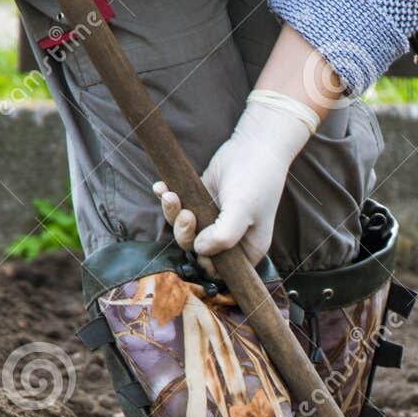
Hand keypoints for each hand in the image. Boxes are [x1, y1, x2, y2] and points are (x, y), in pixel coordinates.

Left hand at [153, 90, 318, 264]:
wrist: (254, 145)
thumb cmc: (256, 180)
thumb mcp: (243, 210)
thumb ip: (224, 236)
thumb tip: (198, 250)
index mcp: (246, 248)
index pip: (222, 271)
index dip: (206, 263)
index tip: (200, 245)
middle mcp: (228, 238)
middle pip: (197, 250)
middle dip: (185, 235)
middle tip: (187, 215)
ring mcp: (212, 220)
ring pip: (184, 229)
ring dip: (173, 215)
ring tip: (171, 196)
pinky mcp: (199, 201)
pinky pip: (178, 208)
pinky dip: (167, 199)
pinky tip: (161, 188)